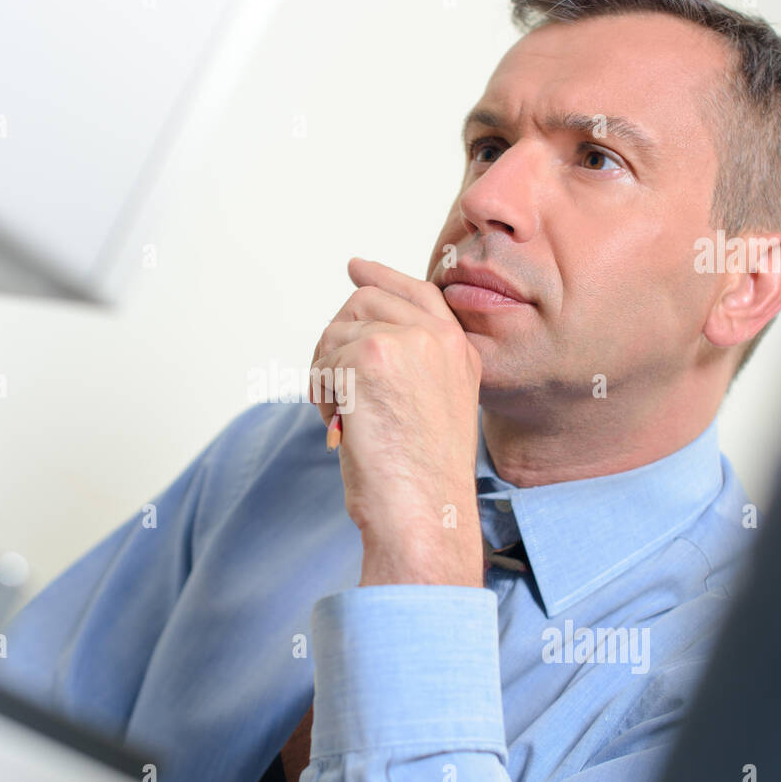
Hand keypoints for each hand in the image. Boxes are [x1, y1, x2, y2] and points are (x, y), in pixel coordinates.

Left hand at [309, 258, 483, 587]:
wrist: (423, 514)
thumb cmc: (420, 483)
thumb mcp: (430, 410)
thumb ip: (411, 369)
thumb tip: (352, 339)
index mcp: (459, 352)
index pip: (418, 293)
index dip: (382, 278)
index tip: (356, 267)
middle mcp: (439, 339)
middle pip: (364, 304)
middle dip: (335, 344)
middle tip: (332, 392)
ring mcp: (407, 343)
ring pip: (336, 332)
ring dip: (325, 375)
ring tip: (344, 420)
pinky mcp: (371, 358)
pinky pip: (324, 360)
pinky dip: (321, 395)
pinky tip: (341, 426)